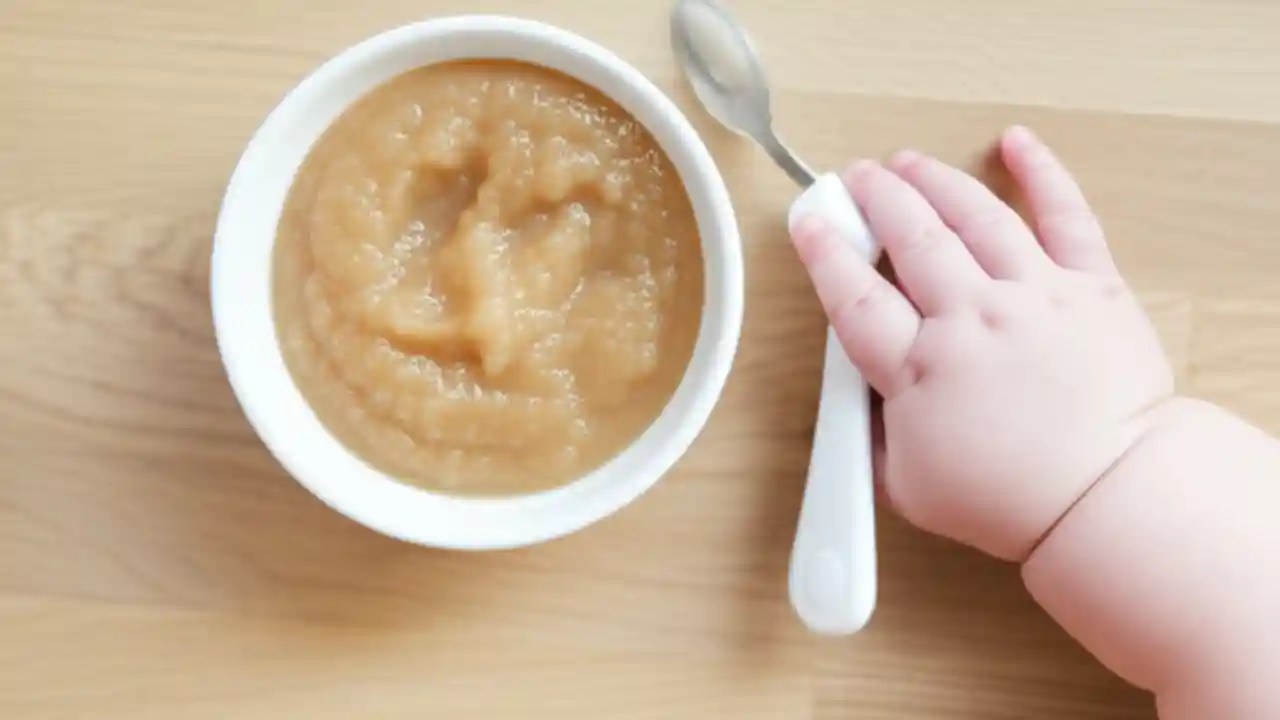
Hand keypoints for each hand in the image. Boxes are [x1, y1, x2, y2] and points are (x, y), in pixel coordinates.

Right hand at [790, 126, 1173, 560]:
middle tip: (857, 178)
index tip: (809, 220)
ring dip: (934, 181)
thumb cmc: (1007, 502)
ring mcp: (1034, 294)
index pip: (856, 297)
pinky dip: (1040, 173)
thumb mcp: (904, 485)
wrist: (1107, 499)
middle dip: (877, 199)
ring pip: (975, 216)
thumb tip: (859, 389)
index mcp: (919, 368)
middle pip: (911, 240)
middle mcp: (972, 317)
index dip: (826, 253)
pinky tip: (1014, 142)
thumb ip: (870, 431)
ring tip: (907, 162)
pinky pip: (1065, 215)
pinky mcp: (1092, 286)